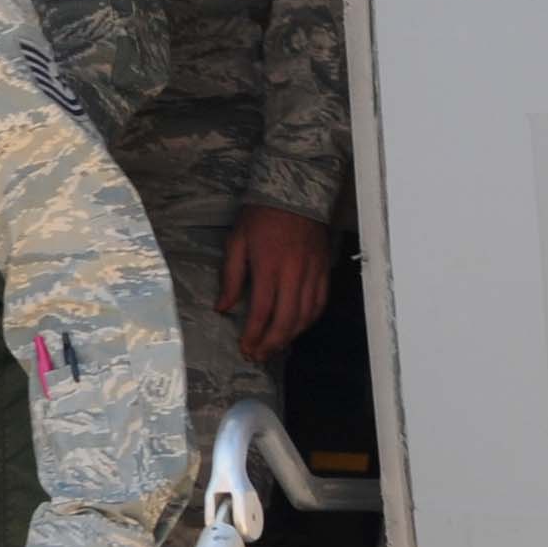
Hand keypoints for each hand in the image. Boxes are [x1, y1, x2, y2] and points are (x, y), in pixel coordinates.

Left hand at [220, 202, 332, 363]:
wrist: (294, 191)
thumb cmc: (260, 216)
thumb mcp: (237, 241)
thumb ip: (231, 277)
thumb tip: (223, 307)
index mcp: (269, 266)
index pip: (263, 312)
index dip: (254, 335)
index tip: (245, 348)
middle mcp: (294, 273)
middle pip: (286, 320)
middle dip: (272, 343)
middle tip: (260, 355)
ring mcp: (312, 272)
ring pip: (306, 315)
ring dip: (291, 336)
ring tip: (276, 347)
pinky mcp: (324, 269)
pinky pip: (320, 302)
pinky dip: (310, 320)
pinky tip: (297, 328)